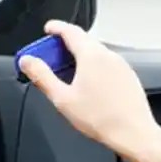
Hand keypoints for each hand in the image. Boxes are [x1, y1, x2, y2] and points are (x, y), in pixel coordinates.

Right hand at [18, 20, 160, 159]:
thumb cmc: (101, 119)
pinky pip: (106, 63)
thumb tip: (27, 61)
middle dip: (65, 44)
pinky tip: (87, 84)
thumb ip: (42, 76)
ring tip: (66, 73)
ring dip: (79, 56)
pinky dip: (93, 66)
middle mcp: (108, 55)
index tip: (48, 28)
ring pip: (96, 53)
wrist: (133, 133)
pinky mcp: (128, 75)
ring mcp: (121, 65)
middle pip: (83, 41)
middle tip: (50, 56)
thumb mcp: (62, 98)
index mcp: (91, 56)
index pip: (70, 31)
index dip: (56, 27)